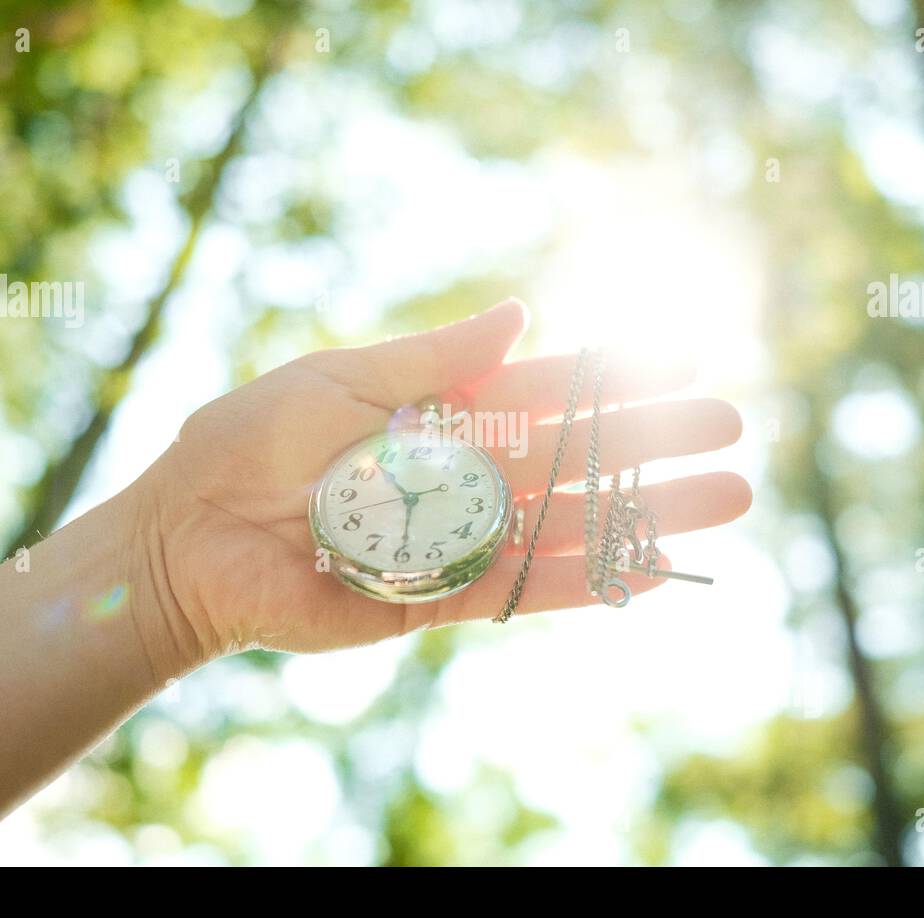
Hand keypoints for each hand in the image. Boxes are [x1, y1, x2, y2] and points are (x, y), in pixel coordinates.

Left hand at [131, 299, 750, 673]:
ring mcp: (458, 540)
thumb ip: (436, 358)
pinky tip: (650, 569)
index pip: (548, 392)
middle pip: (579, 460)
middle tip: (735, 431)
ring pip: (570, 526)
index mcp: (444, 413)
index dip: (615, 380)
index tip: (685, 362)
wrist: (188, 535)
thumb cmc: (249, 442)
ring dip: (647, 516)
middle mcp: (464, 476)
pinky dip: (584, 583)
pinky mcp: (437, 600)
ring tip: (729, 502)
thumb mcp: (342, 377)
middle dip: (655, 446)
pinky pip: (522, 591)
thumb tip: (524, 311)